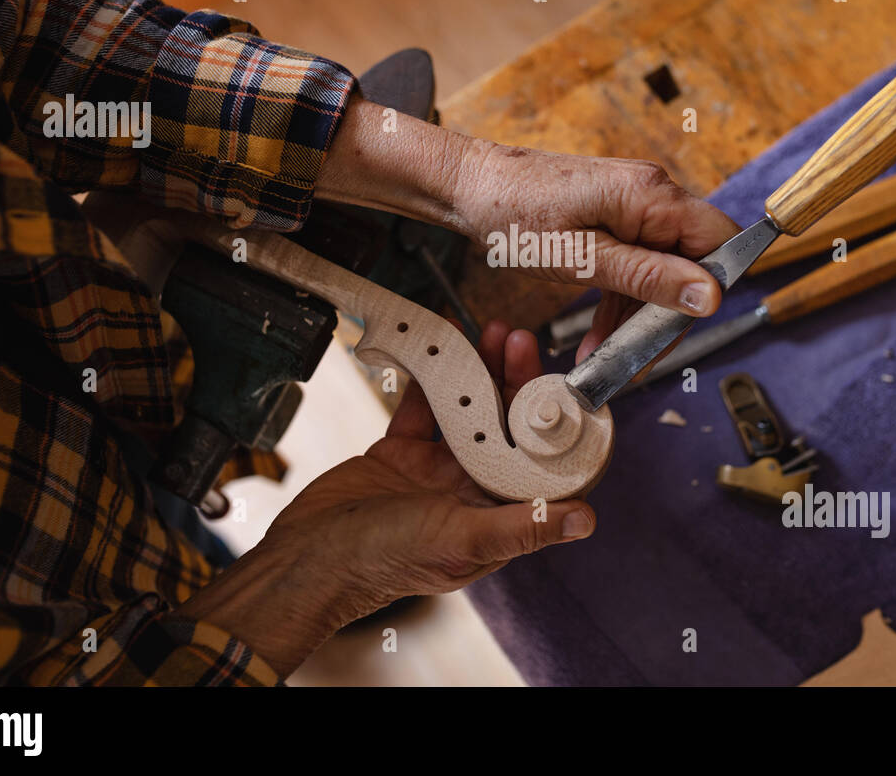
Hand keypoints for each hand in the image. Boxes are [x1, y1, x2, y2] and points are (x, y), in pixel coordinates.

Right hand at [175, 321, 594, 678]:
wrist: (308, 557)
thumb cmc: (384, 562)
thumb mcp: (461, 541)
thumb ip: (523, 526)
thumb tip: (587, 520)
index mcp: (496, 513)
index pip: (540, 462)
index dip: (551, 423)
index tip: (558, 384)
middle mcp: (472, 489)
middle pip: (507, 425)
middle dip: (516, 381)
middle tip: (518, 340)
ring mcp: (436, 467)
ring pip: (470, 408)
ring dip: (480, 371)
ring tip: (491, 333)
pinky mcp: (401, 450)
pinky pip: (424, 404)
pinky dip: (431, 376)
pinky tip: (441, 344)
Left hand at [452, 143, 740, 359]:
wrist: (468, 186)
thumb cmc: (512, 213)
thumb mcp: (579, 258)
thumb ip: (647, 276)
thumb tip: (710, 296)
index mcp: (650, 195)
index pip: (719, 241)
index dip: (712, 286)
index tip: (679, 328)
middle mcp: (651, 194)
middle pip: (691, 263)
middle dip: (665, 316)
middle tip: (634, 359)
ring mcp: (633, 207)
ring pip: (662, 272)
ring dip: (637, 319)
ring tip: (602, 358)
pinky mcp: (615, 219)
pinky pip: (635, 267)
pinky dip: (620, 304)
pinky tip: (595, 340)